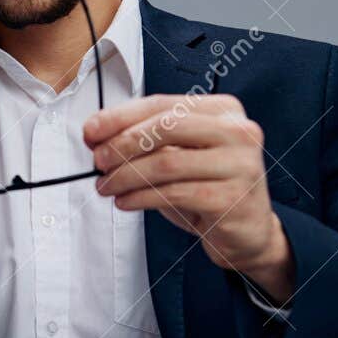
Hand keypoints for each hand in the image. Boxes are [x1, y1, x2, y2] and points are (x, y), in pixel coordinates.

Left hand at [84, 94, 294, 301]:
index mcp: (223, 110)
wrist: (246, 232)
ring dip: (125, 176)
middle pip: (165, 127)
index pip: (162, 104)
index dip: (120, 117)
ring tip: (105, 187)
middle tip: (98, 161)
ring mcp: (239, 164)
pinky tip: (125, 202)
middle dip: (122, 144)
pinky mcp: (232, 198)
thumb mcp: (177, 157)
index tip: (90, 131)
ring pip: (166, 162)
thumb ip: (145, 140)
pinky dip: (141, 197)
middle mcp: (237, 131)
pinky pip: (173, 193)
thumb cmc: (207, 189)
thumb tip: (96, 135)